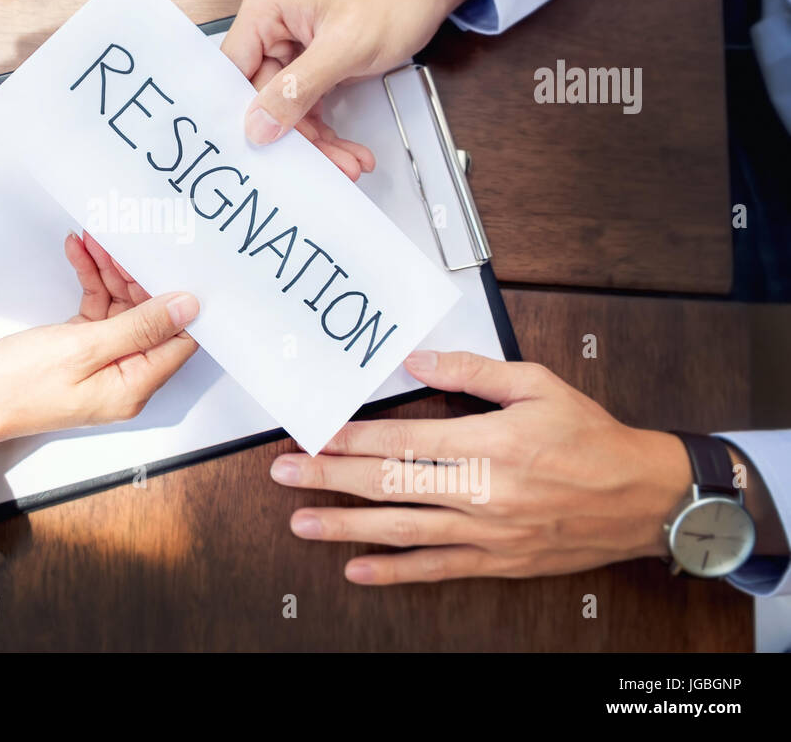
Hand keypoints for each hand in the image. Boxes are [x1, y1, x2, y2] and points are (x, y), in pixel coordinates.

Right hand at [0, 232, 198, 475]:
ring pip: (122, 308)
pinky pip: (97, 310)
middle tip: (118, 242)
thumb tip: (188, 307)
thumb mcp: (83, 348)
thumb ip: (140, 327)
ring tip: (93, 239)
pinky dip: (90, 282)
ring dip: (109, 272)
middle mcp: (125, 376)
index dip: (177, 299)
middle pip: (149, 317)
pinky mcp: (81, 349)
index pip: (179, 338)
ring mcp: (103, 362)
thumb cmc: (18, 385)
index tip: (167, 262)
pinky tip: (78, 254)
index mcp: (135, 385)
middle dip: (135, 276)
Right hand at [220, 0, 483, 179]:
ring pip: (287, 109)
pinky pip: (306, 107)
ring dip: (316, 140)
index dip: (243, 111)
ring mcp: (290, 48)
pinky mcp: (309, 66)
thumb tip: (258, 124)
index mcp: (265, 8)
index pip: (235, 71)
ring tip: (345, 161)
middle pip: (263, 97)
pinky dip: (326, 131)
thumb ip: (298, 88)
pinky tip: (346, 149)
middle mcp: (270, 26)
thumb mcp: (345, 47)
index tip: (258, 147)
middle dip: (296, 134)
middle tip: (325, 163)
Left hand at [270, 350, 694, 583]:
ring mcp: (489, 531)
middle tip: (284, 472)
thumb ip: (472, 370)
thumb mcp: (537, 385)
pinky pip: (438, 568)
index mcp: (490, 443)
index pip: (402, 441)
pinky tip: (357, 569)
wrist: (646, 498)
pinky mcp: (499, 561)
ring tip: (302, 522)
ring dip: (347, 527)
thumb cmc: (593, 439)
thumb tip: (418, 358)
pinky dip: (394, 572)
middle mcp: (483, 491)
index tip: (314, 434)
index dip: (352, 439)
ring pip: (403, 530)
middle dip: (330, 478)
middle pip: (390, 486)